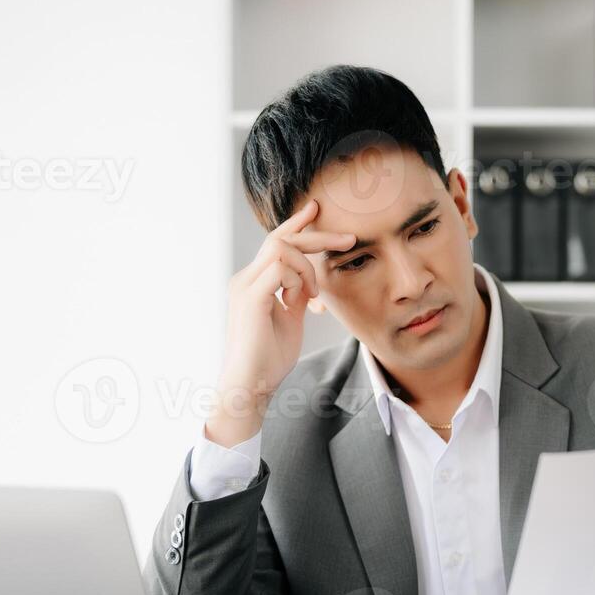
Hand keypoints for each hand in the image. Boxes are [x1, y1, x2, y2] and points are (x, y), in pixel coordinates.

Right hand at [206, 198, 354, 446]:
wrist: (250, 386)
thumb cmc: (269, 360)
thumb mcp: (289, 321)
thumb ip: (296, 297)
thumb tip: (310, 283)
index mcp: (253, 283)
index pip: (275, 242)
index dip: (296, 224)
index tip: (316, 208)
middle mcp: (245, 279)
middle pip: (280, 238)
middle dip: (316, 234)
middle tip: (348, 238)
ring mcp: (245, 287)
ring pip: (281, 249)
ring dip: (307, 267)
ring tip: (313, 296)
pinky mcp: (250, 298)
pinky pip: (280, 269)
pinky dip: (298, 280)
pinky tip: (304, 300)